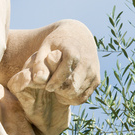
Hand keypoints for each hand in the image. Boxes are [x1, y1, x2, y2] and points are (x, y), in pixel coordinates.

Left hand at [7, 20, 99, 134]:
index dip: (54, 83)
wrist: (78, 36)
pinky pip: (84, 97)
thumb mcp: (45, 48)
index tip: (47, 86)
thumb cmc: (57, 43)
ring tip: (57, 88)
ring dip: (66, 95)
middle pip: (72, 87)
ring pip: (78, 94)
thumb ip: (39, 64)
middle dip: (60, 91)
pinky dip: (73, 98)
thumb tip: (38, 79)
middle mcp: (87, 63)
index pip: (64, 75)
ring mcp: (94, 71)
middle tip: (52, 88)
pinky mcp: (96, 79)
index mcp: (74, 53)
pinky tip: (65, 91)